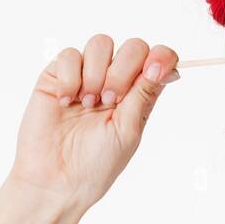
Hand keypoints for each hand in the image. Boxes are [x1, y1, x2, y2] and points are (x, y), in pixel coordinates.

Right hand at [7, 36, 179, 217]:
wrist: (56, 179)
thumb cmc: (95, 164)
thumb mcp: (128, 130)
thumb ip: (144, 94)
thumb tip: (168, 65)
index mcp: (137, 96)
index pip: (157, 60)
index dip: (162, 57)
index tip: (154, 69)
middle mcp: (114, 82)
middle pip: (133, 47)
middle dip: (123, 70)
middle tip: (109, 101)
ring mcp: (85, 77)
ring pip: (101, 43)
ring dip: (97, 73)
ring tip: (87, 103)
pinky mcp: (57, 76)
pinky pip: (69, 55)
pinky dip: (70, 77)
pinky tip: (66, 103)